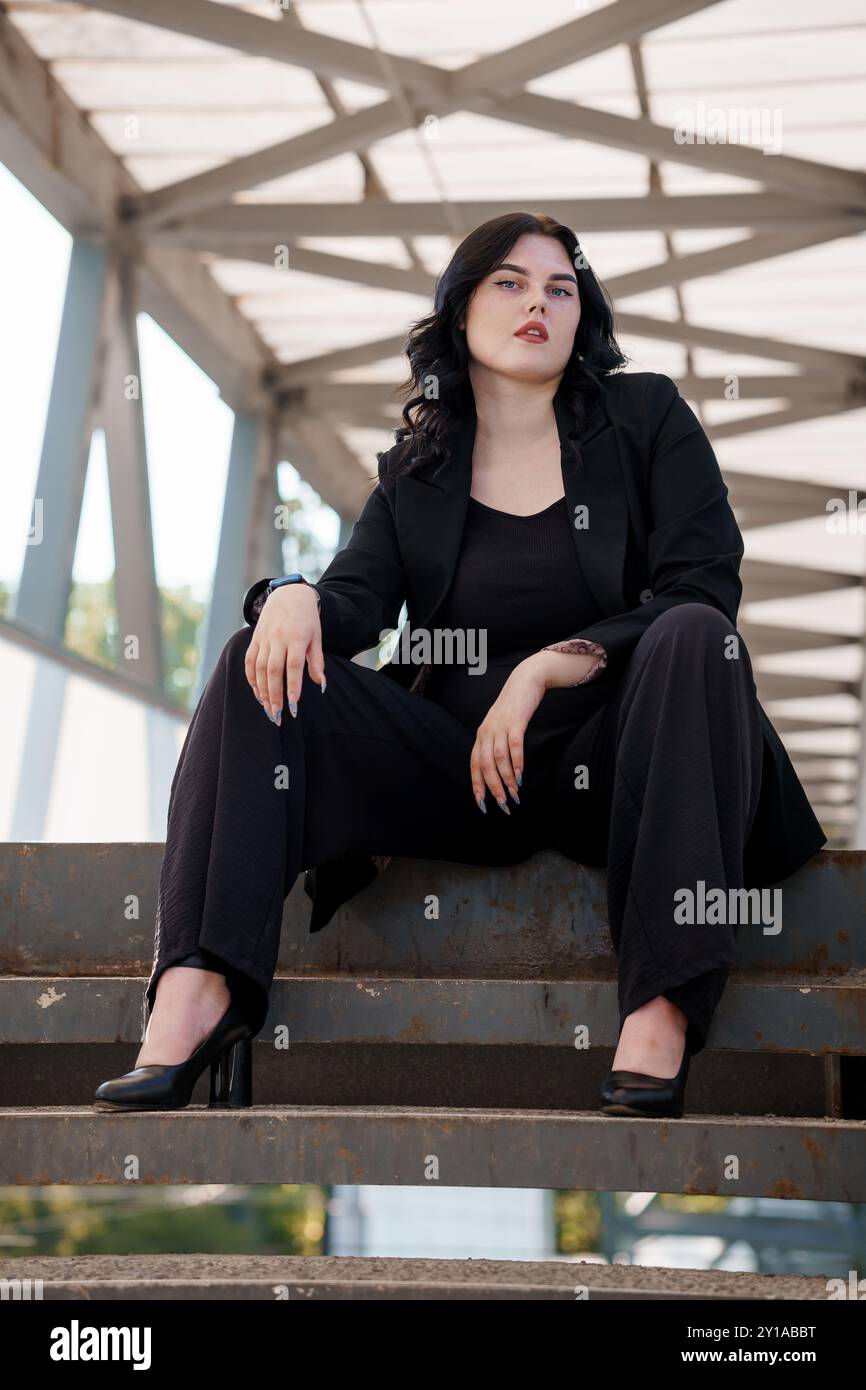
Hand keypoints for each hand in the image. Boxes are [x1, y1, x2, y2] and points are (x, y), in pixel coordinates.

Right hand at [244, 584, 324, 721]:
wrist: (288, 595)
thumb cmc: (307, 619)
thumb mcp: (317, 638)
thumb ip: (317, 662)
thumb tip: (320, 685)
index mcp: (296, 638)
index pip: (293, 667)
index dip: (292, 687)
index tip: (293, 707)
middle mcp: (278, 638)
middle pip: (272, 671)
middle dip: (274, 695)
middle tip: (277, 715)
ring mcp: (264, 639)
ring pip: (259, 669)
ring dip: (262, 691)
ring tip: (268, 709)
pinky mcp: (255, 639)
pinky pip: (249, 661)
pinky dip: (251, 679)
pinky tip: (258, 693)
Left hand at [470, 654, 548, 814]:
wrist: (525, 680)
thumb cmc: (514, 708)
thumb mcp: (500, 727)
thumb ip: (497, 745)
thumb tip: (499, 771)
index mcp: (481, 735)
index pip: (474, 765)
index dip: (477, 785)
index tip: (482, 803)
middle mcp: (487, 732)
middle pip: (485, 765)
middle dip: (493, 787)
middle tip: (503, 804)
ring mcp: (500, 726)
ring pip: (499, 758)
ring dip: (506, 778)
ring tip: (515, 793)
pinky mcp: (516, 721)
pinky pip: (514, 745)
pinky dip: (517, 762)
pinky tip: (521, 775)